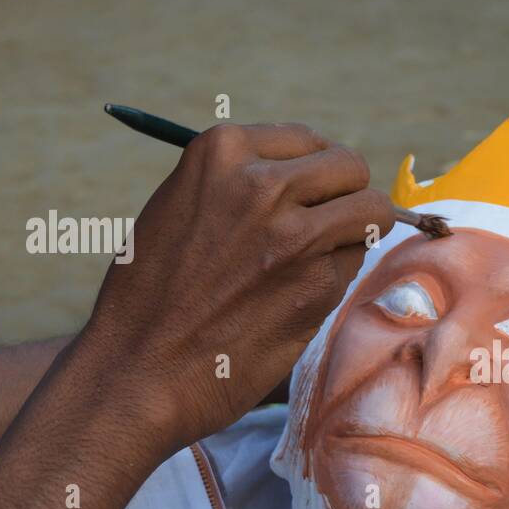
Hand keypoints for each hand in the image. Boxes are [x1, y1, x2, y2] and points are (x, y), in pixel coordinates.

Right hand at [81, 122, 393, 454]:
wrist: (138, 368)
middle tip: (326, 225)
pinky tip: (291, 299)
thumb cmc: (150, 293)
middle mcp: (264, 184)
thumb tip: (305, 179)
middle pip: (350, 168)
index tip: (306, 196)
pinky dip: (333, 280)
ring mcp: (296, 235)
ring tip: (312, 261)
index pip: (308, 141)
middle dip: (346, 195)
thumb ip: (237, 183)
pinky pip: (352, 266)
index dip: (313, 172)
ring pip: (370, 212)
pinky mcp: (318, 285)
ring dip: (352, 235)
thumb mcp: (179, 205)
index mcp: (222, 150)